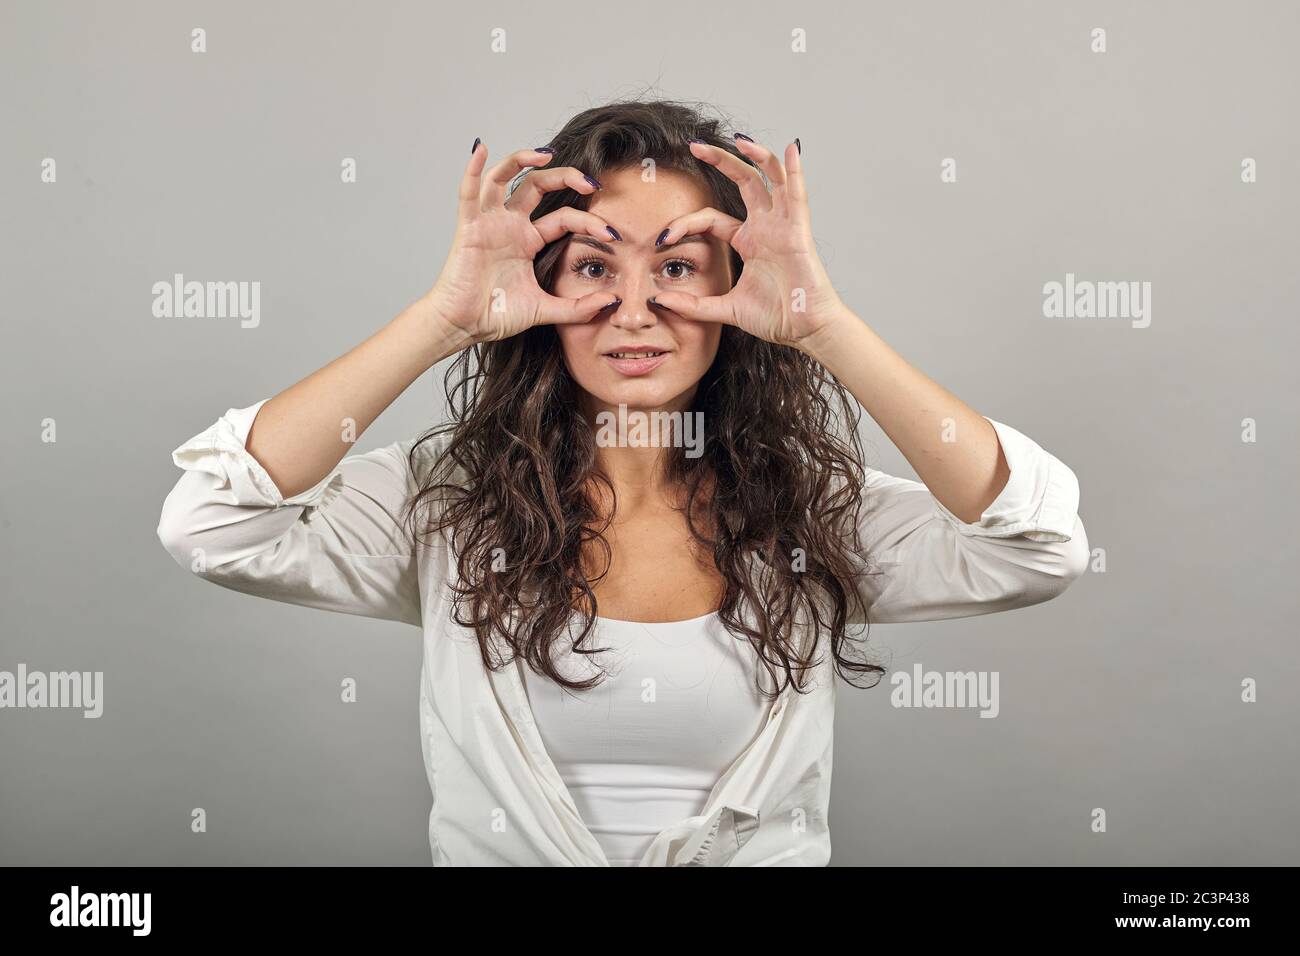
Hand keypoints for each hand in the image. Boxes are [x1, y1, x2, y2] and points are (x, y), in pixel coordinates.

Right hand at [422, 141, 622, 344]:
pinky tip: (480, 148)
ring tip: (546, 154)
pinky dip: (473, 168)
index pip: (564, 219)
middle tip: (591, 182)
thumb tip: (611, 302)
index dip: (589, 222)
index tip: (612, 235)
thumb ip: (578, 308)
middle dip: (565, 178)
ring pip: (504, 177)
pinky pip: (469, 192)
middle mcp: (511, 225)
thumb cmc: (497, 316)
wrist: (465, 327)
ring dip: (522, 159)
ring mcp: (490, 223)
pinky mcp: (469, 227)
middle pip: (539, 186)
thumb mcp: (545, 310)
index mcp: (529, 241)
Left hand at [647, 138, 847, 350]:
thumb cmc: (776, 318)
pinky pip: (797, 196)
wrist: (805, 331)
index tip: (663, 238)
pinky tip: (790, 149)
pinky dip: (794, 171)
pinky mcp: (798, 232)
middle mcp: (765, 227)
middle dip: (720, 161)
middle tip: (694, 146)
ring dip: (756, 157)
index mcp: (749, 242)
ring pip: (770, 180)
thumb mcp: (725, 309)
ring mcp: (782, 226)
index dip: (685, 224)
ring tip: (739, 140)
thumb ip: (693, 306)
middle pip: (743, 183)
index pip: (711, 219)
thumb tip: (657, 300)